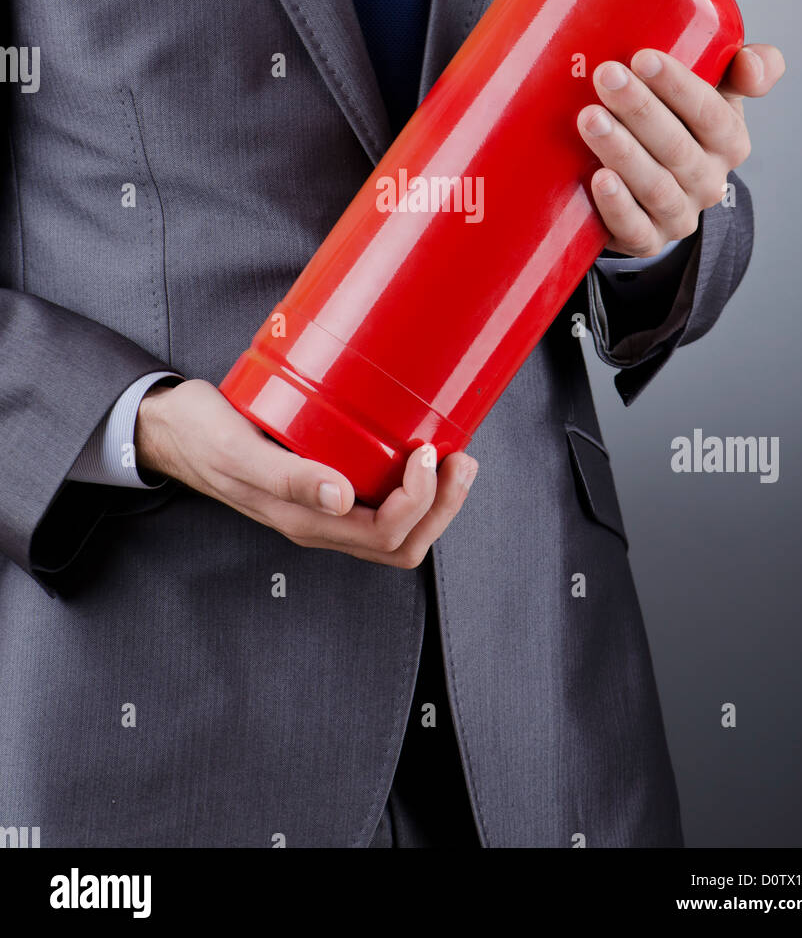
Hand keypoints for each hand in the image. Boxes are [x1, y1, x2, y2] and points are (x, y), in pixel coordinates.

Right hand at [135, 378, 476, 567]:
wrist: (171, 428)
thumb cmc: (202, 436)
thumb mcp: (238, 452)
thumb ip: (287, 476)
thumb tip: (341, 497)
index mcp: (305, 523)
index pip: (385, 535)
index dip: (420, 502)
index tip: (427, 452)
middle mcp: (321, 523)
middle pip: (403, 542)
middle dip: (443, 506)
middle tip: (461, 458)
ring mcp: (324, 508)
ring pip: (397, 529)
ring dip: (436, 500)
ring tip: (454, 457)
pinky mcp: (324, 484)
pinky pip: (379, 501)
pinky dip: (412, 485)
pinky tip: (419, 449)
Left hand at [577, 44, 784, 255]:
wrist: (651, 189)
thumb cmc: (679, 127)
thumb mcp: (716, 93)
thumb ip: (745, 68)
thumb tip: (752, 64)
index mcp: (730, 142)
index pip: (710, 113)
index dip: (677, 86)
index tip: (641, 57)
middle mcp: (709, 182)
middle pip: (677, 147)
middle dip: (640, 109)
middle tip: (606, 76)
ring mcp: (678, 214)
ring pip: (655, 185)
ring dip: (623, 151)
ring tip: (590, 118)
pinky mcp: (646, 240)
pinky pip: (635, 228)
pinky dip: (618, 205)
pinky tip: (600, 180)